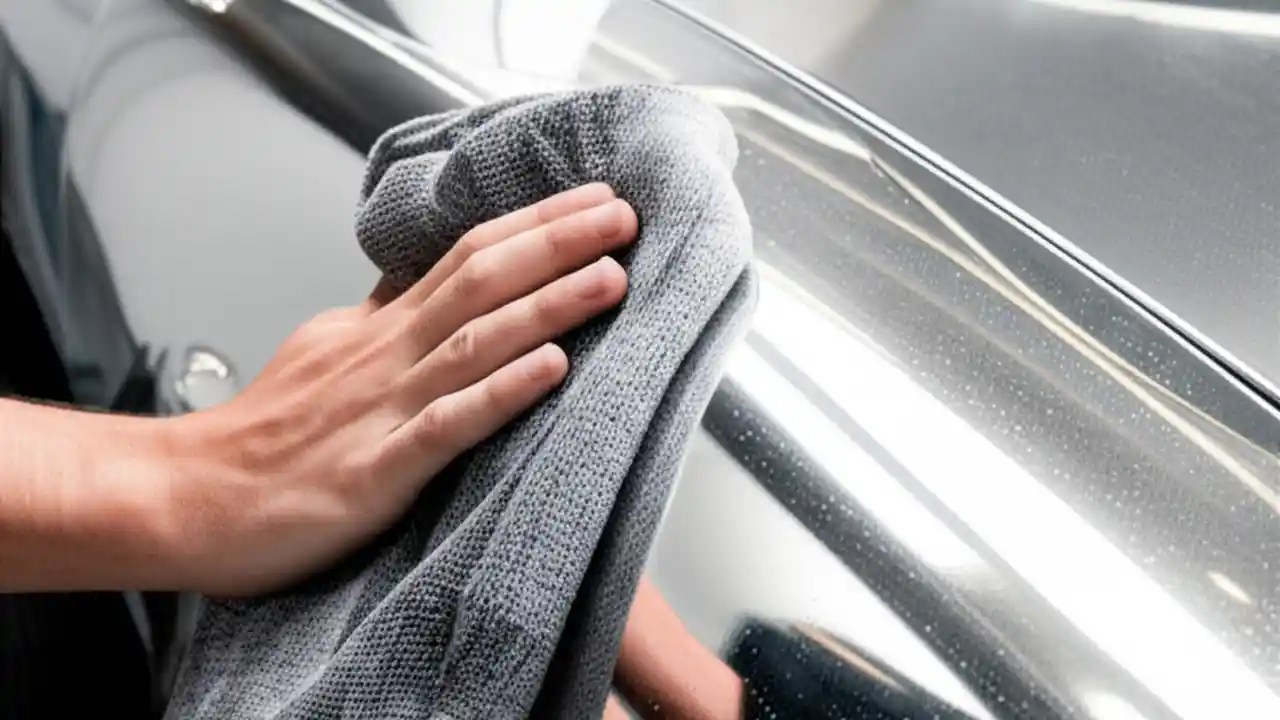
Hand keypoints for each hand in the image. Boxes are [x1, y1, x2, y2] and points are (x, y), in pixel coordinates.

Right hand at [159, 183, 634, 595]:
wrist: (187, 497)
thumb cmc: (266, 433)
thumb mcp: (329, 349)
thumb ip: (386, 316)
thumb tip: (425, 278)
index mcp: (382, 327)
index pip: (466, 253)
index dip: (534, 223)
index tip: (593, 200)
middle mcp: (388, 354)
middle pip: (481, 279)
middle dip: (557, 243)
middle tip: (623, 215)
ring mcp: (382, 409)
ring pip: (475, 341)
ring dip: (548, 306)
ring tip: (611, 278)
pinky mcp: (374, 471)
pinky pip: (447, 424)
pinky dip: (501, 393)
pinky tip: (551, 369)